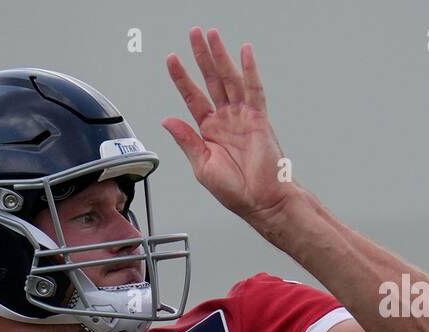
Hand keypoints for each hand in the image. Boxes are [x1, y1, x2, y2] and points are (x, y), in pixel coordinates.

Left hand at [162, 27, 300, 225]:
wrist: (260, 201)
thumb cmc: (235, 190)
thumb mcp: (202, 165)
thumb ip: (187, 141)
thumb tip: (168, 120)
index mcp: (209, 130)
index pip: (192, 97)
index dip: (182, 77)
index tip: (172, 59)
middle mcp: (226, 119)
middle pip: (211, 80)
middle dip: (202, 56)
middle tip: (194, 33)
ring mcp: (243, 116)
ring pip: (230, 79)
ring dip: (221, 56)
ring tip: (212, 36)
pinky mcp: (259, 119)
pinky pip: (254, 90)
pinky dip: (250, 70)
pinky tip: (244, 52)